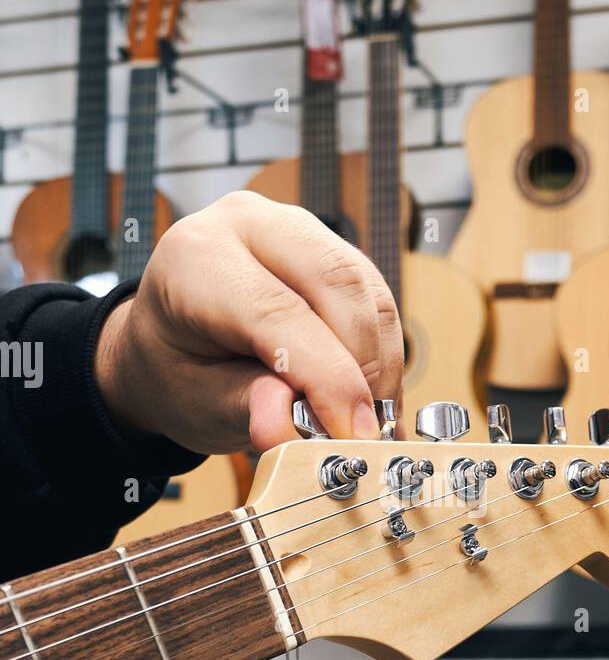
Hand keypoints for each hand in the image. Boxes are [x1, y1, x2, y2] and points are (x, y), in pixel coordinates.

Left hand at [94, 191, 402, 453]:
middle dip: (363, 364)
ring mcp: (296, 229)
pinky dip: (383, 354)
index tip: (350, 435)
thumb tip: (285, 427)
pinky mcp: (332, 248)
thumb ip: (244, 407)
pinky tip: (373, 399)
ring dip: (380, 363)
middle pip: (334, 280)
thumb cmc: (179, 368)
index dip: (325, 376)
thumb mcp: (196, 399)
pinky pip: (375, 298)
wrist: (174, 343)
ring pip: (366, 289)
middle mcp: (249, 224)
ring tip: (371, 422)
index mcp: (197, 258)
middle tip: (367, 431)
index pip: (276, 309)